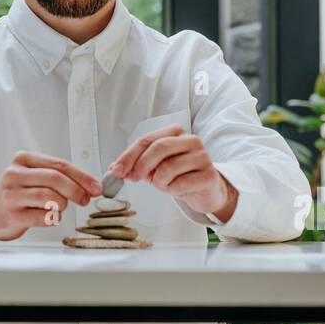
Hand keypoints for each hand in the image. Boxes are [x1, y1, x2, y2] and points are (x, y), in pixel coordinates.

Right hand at [0, 152, 100, 239]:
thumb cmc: (19, 192)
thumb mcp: (34, 175)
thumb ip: (59, 176)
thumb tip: (91, 186)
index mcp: (23, 159)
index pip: (59, 164)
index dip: (82, 176)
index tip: (96, 187)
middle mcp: (14, 174)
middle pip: (55, 179)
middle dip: (76, 191)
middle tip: (85, 200)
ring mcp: (11, 195)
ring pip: (50, 197)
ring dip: (63, 205)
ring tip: (60, 208)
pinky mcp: (13, 215)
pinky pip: (44, 217)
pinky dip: (54, 218)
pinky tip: (50, 216)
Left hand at [109, 126, 237, 220]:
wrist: (205, 191)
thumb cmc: (179, 175)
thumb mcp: (154, 167)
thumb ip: (136, 164)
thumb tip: (115, 168)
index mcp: (176, 132)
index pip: (147, 139)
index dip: (129, 155)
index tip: (117, 170)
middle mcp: (191, 140)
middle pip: (159, 148)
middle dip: (141, 165)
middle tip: (133, 179)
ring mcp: (203, 156)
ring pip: (168, 167)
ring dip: (159, 182)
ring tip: (164, 185)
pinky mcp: (209, 175)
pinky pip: (181, 183)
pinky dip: (172, 190)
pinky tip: (177, 189)